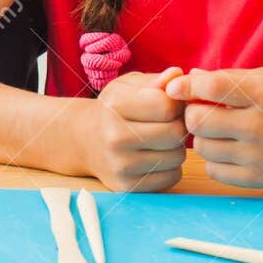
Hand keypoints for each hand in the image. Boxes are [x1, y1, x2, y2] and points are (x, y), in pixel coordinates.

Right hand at [77, 67, 187, 191]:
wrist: (83, 140)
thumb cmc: (113, 108)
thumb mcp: (128, 86)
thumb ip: (155, 80)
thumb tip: (178, 75)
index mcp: (116, 106)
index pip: (168, 105)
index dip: (176, 102)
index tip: (170, 102)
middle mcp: (116, 137)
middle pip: (176, 133)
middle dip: (179, 125)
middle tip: (169, 122)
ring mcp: (121, 165)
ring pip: (177, 157)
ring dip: (176, 147)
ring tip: (160, 139)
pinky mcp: (127, 186)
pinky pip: (172, 177)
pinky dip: (170, 167)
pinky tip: (155, 156)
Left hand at [165, 68, 262, 187]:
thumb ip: (227, 78)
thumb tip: (189, 78)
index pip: (213, 88)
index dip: (187, 87)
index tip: (175, 87)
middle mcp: (259, 127)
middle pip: (198, 121)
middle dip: (192, 113)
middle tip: (202, 110)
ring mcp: (259, 157)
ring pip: (202, 148)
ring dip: (202, 137)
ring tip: (217, 130)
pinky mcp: (259, 179)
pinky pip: (214, 171)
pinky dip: (213, 160)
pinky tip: (227, 149)